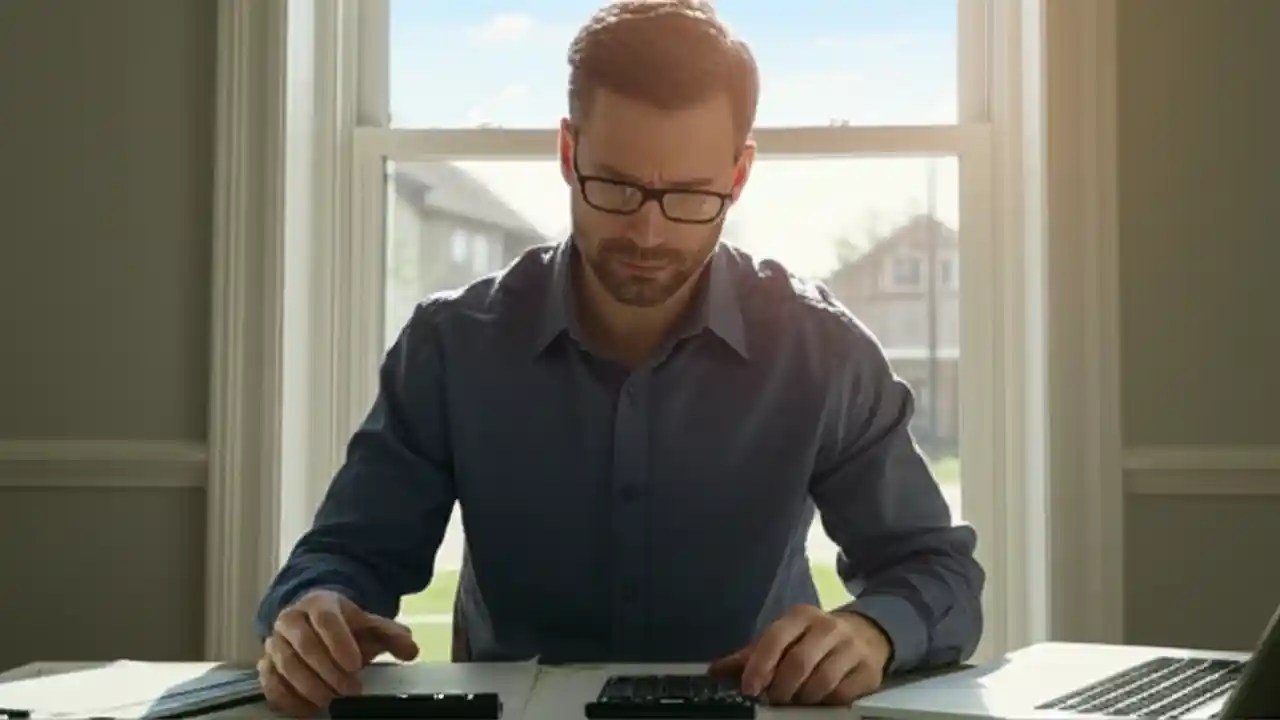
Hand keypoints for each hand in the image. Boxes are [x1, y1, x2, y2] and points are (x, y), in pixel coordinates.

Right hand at [258, 589, 419, 717]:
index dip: (339, 642)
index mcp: (319, 603)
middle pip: (304, 644)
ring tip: (332, 701)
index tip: (356, 664)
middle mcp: (291, 619)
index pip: (325, 619)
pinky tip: (309, 709)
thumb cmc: (344, 627)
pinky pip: (270, 683)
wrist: (313, 623)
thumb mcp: (369, 625)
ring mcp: (275, 642)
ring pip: (285, 664)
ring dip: (309, 686)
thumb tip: (411, 651)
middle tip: (350, 690)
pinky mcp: (266, 664)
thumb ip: (391, 635)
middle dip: (328, 670)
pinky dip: (288, 699)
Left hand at [709, 604, 891, 705]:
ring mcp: (851, 647)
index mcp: (800, 616)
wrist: (866, 634)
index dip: (760, 666)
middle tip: (774, 700)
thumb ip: (751, 656)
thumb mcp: (784, 638)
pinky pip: (842, 695)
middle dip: (781, 688)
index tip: (750, 689)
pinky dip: (826, 702)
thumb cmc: (814, 639)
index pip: (775, 638)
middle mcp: (827, 627)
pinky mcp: (868, 670)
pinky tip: (820, 699)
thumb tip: (714, 671)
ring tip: (797, 700)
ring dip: (803, 698)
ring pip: (821, 682)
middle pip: (798, 663)